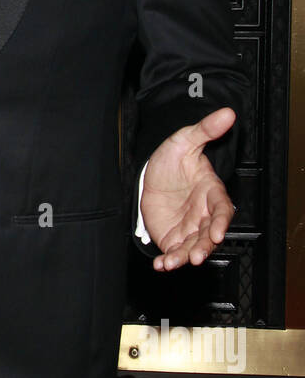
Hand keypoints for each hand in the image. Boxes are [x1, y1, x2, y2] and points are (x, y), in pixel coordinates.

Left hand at [141, 106, 236, 271]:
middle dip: (204, 247)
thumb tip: (227, 113)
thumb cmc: (173, 158)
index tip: (217, 233)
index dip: (220, 222)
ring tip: (173, 263)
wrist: (150, 172)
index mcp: (211, 192)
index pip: (221, 210)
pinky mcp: (173, 237)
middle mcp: (203, 214)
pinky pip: (174, 252)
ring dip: (185, 257)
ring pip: (192, 247)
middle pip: (208, 235)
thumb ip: (205, 130)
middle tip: (197, 256)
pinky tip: (161, 265)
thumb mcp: (185, 139)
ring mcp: (189, 228)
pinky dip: (169, 260)